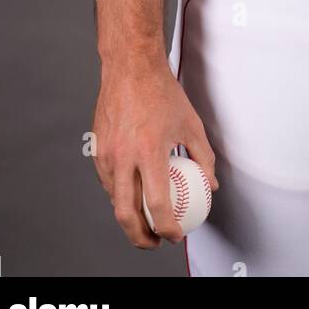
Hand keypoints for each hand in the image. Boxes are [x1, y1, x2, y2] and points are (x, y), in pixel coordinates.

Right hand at [91, 56, 218, 248]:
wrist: (130, 66)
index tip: (175, 235)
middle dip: (140, 237)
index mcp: (149, 151)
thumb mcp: (190, 123)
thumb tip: (211, 185)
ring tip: (145, 222)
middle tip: (155, 242)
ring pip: (113, 200)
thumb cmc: (161, 91)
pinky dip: (119, 195)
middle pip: (126, 214)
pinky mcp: (97, 149)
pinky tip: (132, 194)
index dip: (167, 228)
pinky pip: (107, 182)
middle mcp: (124, 156)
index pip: (157, 204)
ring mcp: (107, 154)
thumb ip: (203, 157)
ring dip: (129, 218)